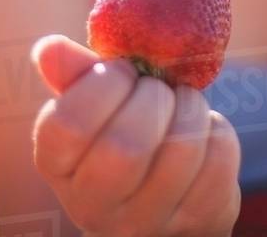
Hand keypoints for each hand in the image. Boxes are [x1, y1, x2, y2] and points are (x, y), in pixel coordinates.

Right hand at [30, 34, 240, 236]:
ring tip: (184, 104)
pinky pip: (218, 159)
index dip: (102, 85)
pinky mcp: (197, 219)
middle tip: (157, 88)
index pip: (68, 126)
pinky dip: (218, 131)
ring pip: (181, 150)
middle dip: (153, 98)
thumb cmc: (128, 133)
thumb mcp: (98, 106)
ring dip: (191, 109)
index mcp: (59, 167)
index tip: (123, 71)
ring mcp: (146, 220)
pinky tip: (204, 135)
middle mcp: (94, 206)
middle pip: (126, 147)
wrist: (173, 194)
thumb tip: (48, 48)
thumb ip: (77, 74)